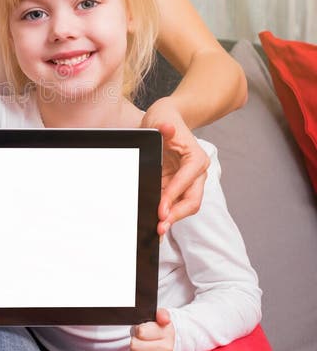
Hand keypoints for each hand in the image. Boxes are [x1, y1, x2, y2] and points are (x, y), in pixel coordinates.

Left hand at [130, 308, 174, 350]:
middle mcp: (167, 348)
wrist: (170, 343)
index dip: (138, 330)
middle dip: (135, 341)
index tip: (142, 330)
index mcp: (167, 332)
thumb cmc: (158, 329)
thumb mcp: (158, 317)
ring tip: (142, 348)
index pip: (141, 333)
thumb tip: (164, 318)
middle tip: (141, 340)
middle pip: (135, 345)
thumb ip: (161, 314)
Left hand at [141, 98, 209, 234]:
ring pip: (183, 207)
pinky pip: (172, 204)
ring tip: (155, 230)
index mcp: (196, 160)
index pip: (186, 181)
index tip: (161, 209)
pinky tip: (153, 223)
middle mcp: (196, 174)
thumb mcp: (162, 120)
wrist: (167, 120)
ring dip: (170, 219)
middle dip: (176, 215)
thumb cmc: (166, 120)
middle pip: (191, 201)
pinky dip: (164, 214)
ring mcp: (186, 183)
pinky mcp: (175, 187)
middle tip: (160, 227)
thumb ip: (164, 127)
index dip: (173, 196)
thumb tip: (167, 129)